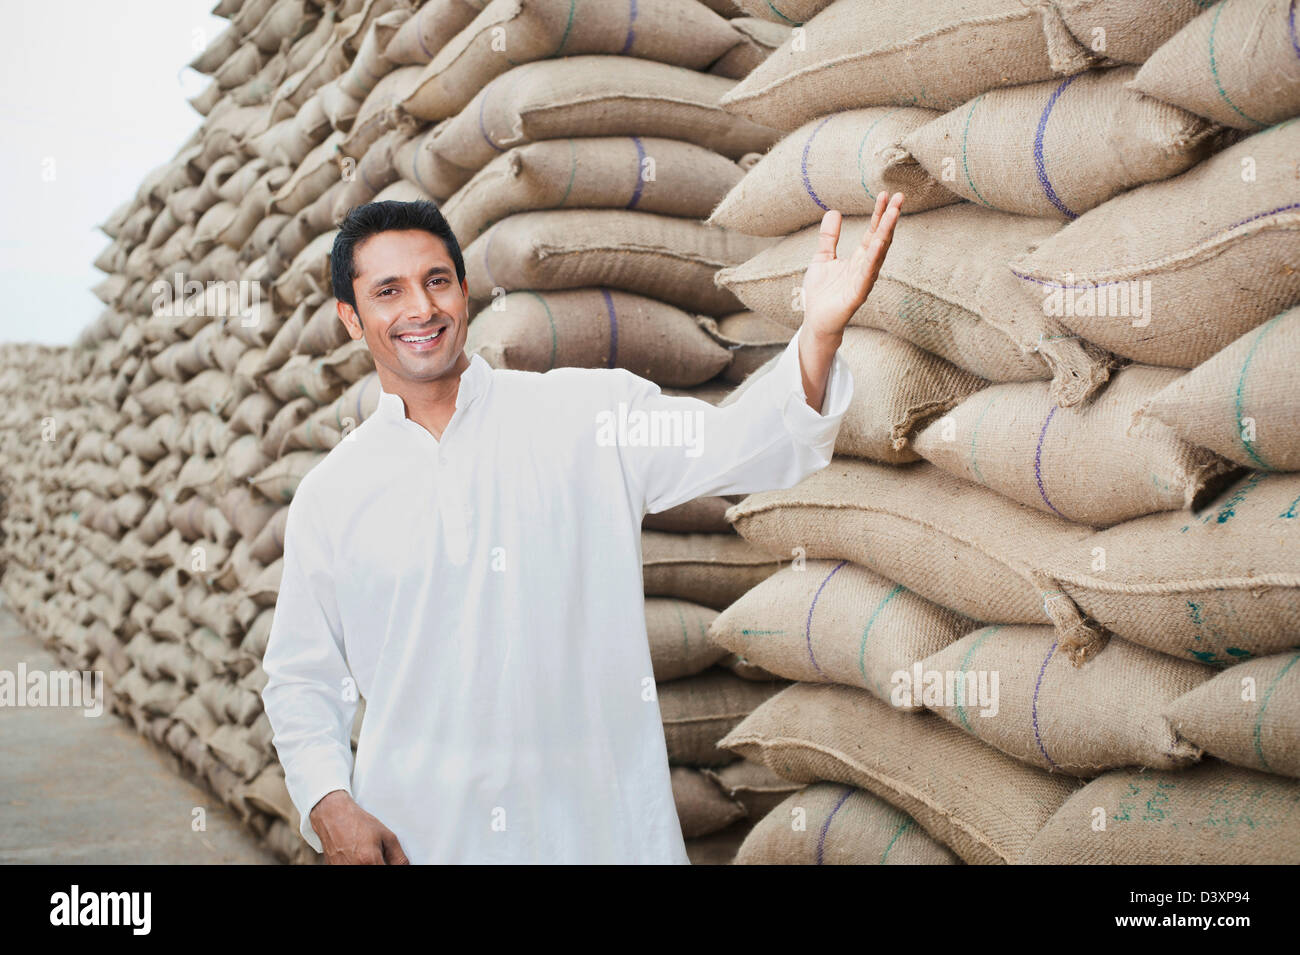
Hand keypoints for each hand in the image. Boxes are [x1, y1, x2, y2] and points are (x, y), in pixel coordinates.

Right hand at [309, 790, 409, 864]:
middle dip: (381, 864)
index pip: (388, 872)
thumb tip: (405, 867)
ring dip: (371, 864)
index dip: (391, 867)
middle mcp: (355, 868)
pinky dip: (359, 864)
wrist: (334, 817)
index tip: (390, 863)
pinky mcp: (335, 869)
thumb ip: (399, 857)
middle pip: (375, 872)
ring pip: (364, 871)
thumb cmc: (357, 823)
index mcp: (369, 861)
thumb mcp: (386, 836)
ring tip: (367, 855)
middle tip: (380, 857)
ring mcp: (344, 870)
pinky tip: (358, 857)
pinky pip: (354, 869)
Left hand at [801, 192, 903, 339]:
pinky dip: (874, 258)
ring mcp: (864, 281)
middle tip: (900, 197)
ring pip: (879, 254)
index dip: (878, 214)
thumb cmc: (821, 293)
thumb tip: (834, 212)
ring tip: (893, 213)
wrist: (816, 321)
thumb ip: (829, 237)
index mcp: (859, 259)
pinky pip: (868, 274)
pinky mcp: (857, 295)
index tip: (885, 194)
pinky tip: (879, 243)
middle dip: (890, 218)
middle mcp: (866, 268)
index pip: (872, 232)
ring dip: (886, 232)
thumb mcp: (822, 258)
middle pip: (881, 238)